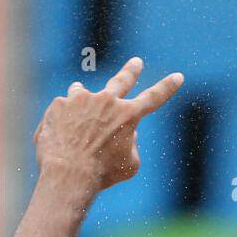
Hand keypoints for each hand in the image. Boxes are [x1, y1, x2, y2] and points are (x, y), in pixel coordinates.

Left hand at [34, 57, 183, 191]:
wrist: (68, 173)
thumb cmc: (102, 174)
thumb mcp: (129, 164)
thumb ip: (130, 144)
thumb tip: (125, 132)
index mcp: (129, 115)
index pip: (154, 98)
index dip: (167, 87)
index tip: (178, 77)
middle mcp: (106, 101)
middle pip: (122, 80)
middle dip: (131, 71)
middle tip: (136, 63)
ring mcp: (80, 99)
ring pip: (83, 93)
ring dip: (84, 103)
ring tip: (79, 120)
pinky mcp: (59, 104)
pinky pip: (64, 111)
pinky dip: (64, 123)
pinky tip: (62, 139)